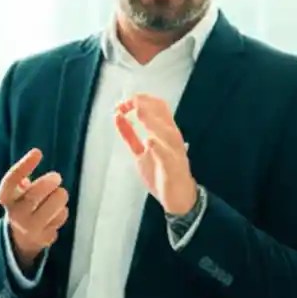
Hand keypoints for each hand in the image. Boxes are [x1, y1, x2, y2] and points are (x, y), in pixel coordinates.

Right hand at [0, 148, 68, 273]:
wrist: (20, 239)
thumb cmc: (22, 206)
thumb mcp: (16, 192)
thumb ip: (21, 179)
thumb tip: (32, 163)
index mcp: (6, 199)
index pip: (11, 181)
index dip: (24, 165)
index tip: (37, 152)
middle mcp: (16, 215)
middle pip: (35, 195)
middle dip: (49, 183)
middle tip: (56, 177)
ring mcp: (30, 228)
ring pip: (55, 206)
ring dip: (60, 197)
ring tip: (58, 195)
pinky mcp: (45, 238)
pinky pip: (61, 218)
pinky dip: (61, 213)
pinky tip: (55, 214)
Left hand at [114, 94, 197, 214]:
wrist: (179, 197)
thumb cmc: (161, 172)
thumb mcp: (140, 151)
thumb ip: (129, 134)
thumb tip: (118, 116)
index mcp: (165, 131)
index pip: (157, 107)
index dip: (141, 100)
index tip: (123, 103)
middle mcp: (172, 137)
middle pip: (163, 114)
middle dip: (145, 105)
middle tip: (129, 101)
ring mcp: (173, 152)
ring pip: (166, 131)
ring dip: (151, 120)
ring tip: (138, 111)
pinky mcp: (172, 167)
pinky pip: (167, 156)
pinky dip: (158, 147)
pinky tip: (149, 141)